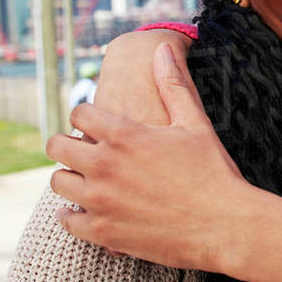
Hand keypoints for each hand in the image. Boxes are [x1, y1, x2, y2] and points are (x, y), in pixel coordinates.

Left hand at [48, 43, 252, 273]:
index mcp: (123, 135)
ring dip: (69, 177)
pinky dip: (72, 214)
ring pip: (58, 182)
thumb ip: (173, 84)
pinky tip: (86, 209)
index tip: (96, 124)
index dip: (87, 115)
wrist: (224, 225)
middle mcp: (104, 165)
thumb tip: (163, 49)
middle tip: (83, 150)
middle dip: (67, 143)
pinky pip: (67, 220)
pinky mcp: (103, 232)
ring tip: (87, 178)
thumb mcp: (195, 123)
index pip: (79, 112)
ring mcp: (100, 201)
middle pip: (56, 146)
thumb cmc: (214, 171)